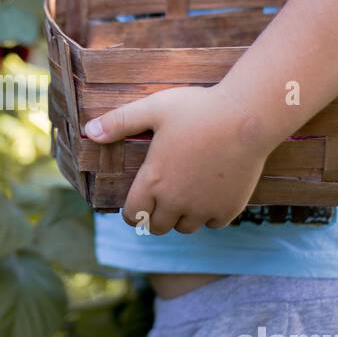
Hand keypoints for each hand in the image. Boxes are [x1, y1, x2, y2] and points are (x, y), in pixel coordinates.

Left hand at [83, 85, 273, 233]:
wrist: (248, 117)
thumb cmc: (198, 108)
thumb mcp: (153, 108)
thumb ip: (119, 122)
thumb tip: (89, 131)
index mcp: (153, 181)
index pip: (132, 216)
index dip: (132, 211)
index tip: (139, 202)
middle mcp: (175, 202)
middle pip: (157, 227)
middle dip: (156, 214)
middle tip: (164, 195)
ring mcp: (203, 208)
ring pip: (185, 228)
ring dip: (182, 216)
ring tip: (187, 193)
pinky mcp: (229, 209)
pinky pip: (213, 224)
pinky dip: (210, 214)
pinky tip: (211, 193)